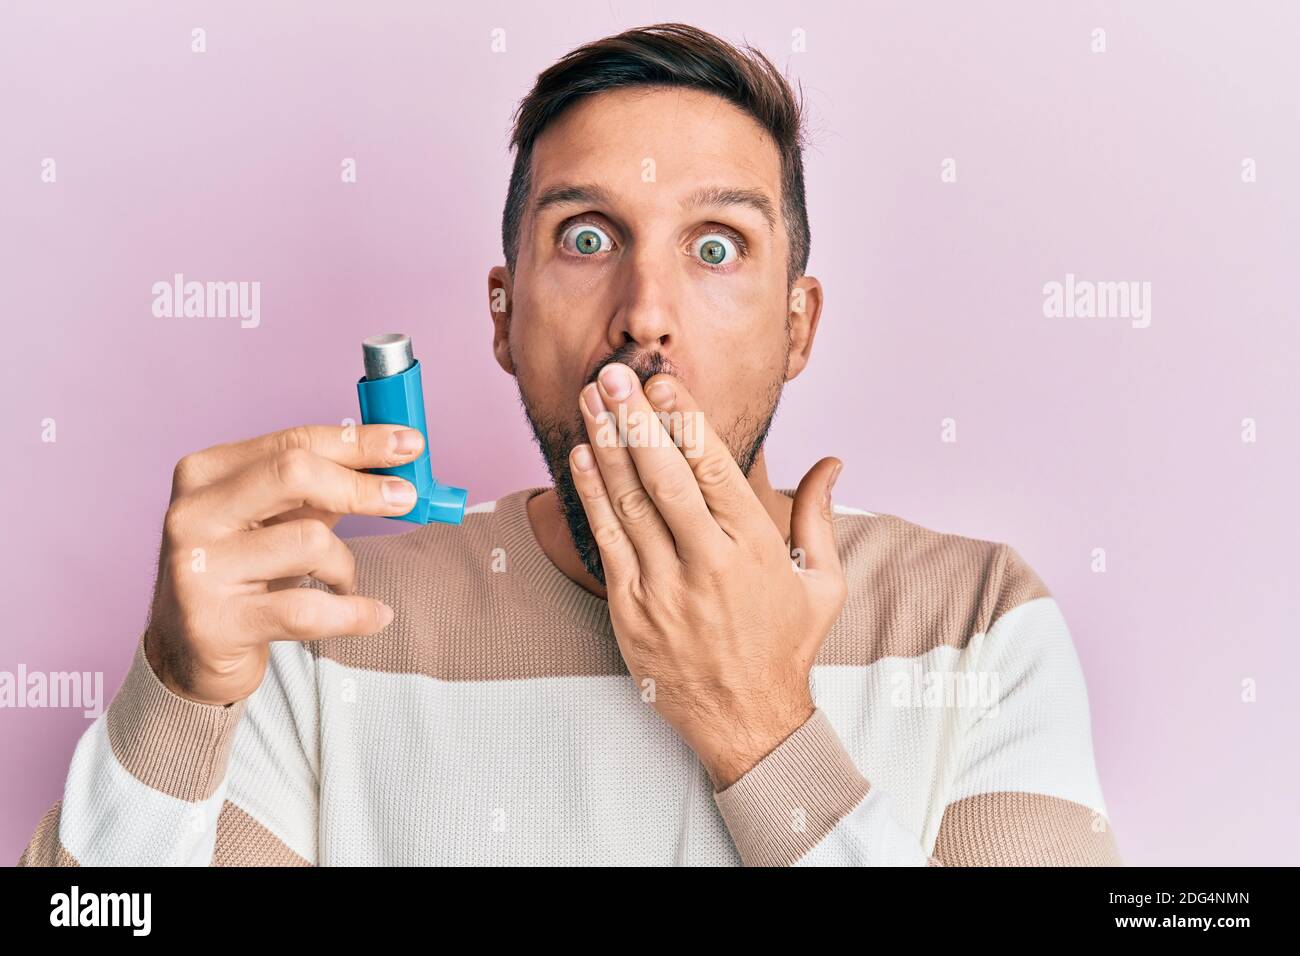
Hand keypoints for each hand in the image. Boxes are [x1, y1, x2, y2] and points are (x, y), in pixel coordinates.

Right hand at [144, 424, 426, 705]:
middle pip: (295, 473)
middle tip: (406, 498)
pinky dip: (353, 614)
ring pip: (309, 543)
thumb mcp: (277, 519)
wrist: (189, 649)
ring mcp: (198, 567)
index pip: (294, 442)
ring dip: (346, 566)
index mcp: (206, 473)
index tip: (410, 444)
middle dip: (361, 486)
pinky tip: (374, 614)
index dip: (359, 441)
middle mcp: (193, 512)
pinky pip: (308, 611)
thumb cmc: (247, 571)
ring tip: (343, 583)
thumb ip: (324, 488)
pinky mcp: (215, 622)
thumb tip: (396, 462)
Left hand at [567, 363, 846, 789]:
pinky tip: (582, 456)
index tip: (662, 381)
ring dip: (605, 444)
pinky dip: (590, 494)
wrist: (748, 722)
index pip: (713, 468)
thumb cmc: (786, 645)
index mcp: (755, 548)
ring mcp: (664, 588)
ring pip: (628, 501)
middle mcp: (707, 563)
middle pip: (663, 475)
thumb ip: (818, 517)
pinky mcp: (630, 611)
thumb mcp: (822, 583)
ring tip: (591, 398)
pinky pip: (606, 540)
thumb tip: (832, 461)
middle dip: (635, 417)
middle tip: (614, 371)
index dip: (683, 419)